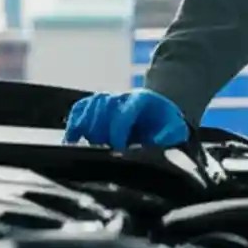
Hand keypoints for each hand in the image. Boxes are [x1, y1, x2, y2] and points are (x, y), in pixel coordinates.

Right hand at [62, 89, 189, 149]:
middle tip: (106, 150)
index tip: (118, 150)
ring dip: (88, 129)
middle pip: (103, 109)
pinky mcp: (96, 105)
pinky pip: (79, 108)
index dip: (118, 132)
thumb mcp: (176, 129)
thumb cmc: (166, 124)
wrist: (159, 113)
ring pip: (90, 107)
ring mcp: (108, 99)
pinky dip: (74, 123)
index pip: (123, 112)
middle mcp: (122, 96)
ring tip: (94, 146)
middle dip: (103, 132)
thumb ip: (169, 135)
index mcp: (142, 100)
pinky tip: (72, 140)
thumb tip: (155, 143)